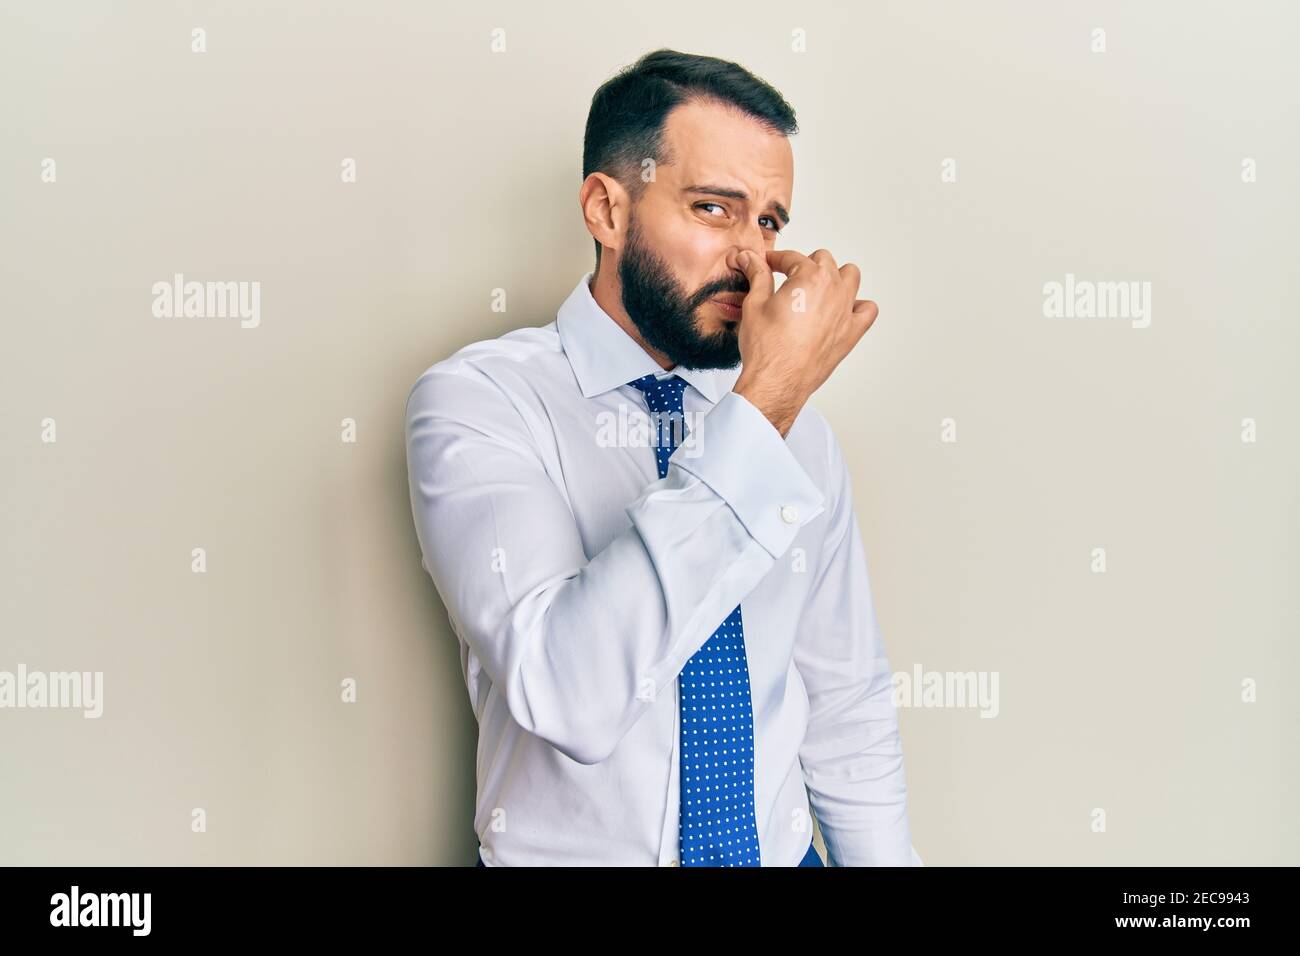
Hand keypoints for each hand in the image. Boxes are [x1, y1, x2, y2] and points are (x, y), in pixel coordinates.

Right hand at [727, 247, 878, 436]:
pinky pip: (867, 310)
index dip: (775, 259)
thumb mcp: (754, 304)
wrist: (777, 380)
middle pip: (823, 261)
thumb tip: (749, 258)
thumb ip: (757, 275)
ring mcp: (846, 310)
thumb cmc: (767, 348)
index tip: (767, 264)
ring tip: (818, 288)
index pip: (792, 257)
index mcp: (809, 277)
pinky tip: (842, 310)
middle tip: (789, 277)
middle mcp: (833, 289)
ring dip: (836, 276)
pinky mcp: (851, 332)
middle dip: (805, 264)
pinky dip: (858, 306)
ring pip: (851, 276)